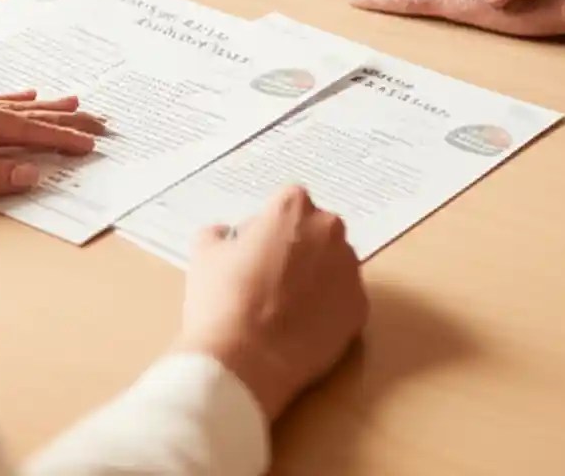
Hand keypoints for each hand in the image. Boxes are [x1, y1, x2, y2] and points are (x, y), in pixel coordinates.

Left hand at [0, 91, 102, 211]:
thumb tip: (30, 172)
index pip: (19, 128)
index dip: (57, 137)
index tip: (91, 142)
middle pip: (17, 110)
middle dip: (59, 117)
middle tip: (97, 118)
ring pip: (0, 103)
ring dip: (38, 106)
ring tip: (70, 100)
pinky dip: (6, 101)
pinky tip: (15, 97)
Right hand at [175, 186, 366, 419]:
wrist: (245, 362)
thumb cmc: (222, 300)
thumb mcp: (204, 254)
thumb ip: (219, 233)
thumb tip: (229, 236)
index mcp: (293, 208)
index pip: (288, 201)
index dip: (270, 224)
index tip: (257, 247)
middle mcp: (330, 231)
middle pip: (317, 230)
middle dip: (299, 245)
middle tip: (271, 275)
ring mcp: (350, 271)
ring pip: (334, 264)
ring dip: (317, 276)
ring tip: (286, 306)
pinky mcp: (359, 309)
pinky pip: (343, 299)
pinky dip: (328, 308)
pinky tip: (301, 326)